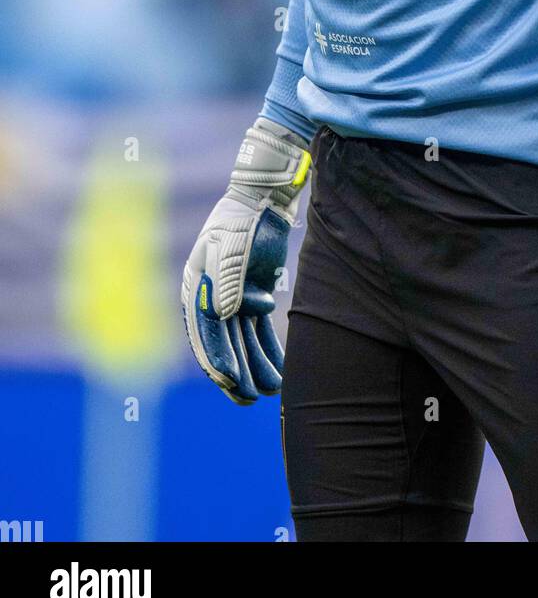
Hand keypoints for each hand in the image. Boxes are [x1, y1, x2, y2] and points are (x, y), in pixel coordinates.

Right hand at [181, 118, 310, 403]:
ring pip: (243, 341)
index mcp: (197, 287)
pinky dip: (267, 349)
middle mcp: (211, 297)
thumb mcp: (232, 247)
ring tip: (270, 391)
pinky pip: (258, 329)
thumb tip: (224, 315)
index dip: (217, 359)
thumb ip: (228, 280)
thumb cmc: (244, 220)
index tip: (232, 382)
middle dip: (237, 373)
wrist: (263, 198)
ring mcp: (233, 297)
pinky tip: (279, 369)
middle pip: (223, 343)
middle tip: (251, 399)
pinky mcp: (253, 294)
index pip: (206, 332)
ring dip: (255, 365)